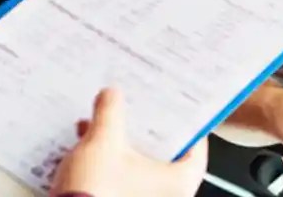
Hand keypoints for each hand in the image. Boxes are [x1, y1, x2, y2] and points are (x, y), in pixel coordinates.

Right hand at [49, 88, 208, 196]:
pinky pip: (120, 179)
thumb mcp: (103, 142)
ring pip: (138, 166)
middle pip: (163, 154)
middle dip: (144, 129)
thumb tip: (111, 96)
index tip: (178, 108)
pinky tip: (86, 143)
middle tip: (137, 106)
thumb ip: (110, 113)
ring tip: (103, 120)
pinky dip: (109, 161)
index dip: (187, 125)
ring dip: (121, 143)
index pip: (196, 149)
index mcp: (178, 183)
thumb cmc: (97, 193)